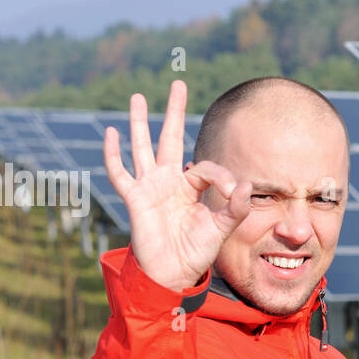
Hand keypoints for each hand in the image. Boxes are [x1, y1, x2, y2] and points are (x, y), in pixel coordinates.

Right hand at [104, 80, 251, 291]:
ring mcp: (149, 188)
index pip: (205, 168)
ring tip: (138, 96)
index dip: (223, 178)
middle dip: (174, 112)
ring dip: (139, 122)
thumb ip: (236, 209)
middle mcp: (168, 182)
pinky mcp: (134, 199)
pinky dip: (113, 154)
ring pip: (143, 147)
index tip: (234, 194)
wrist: (173, 274)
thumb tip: (247, 185)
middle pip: (170, 138)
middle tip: (178, 84)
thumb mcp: (222, 229)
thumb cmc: (196, 252)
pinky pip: (119, 173)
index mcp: (189, 187)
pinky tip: (111, 133)